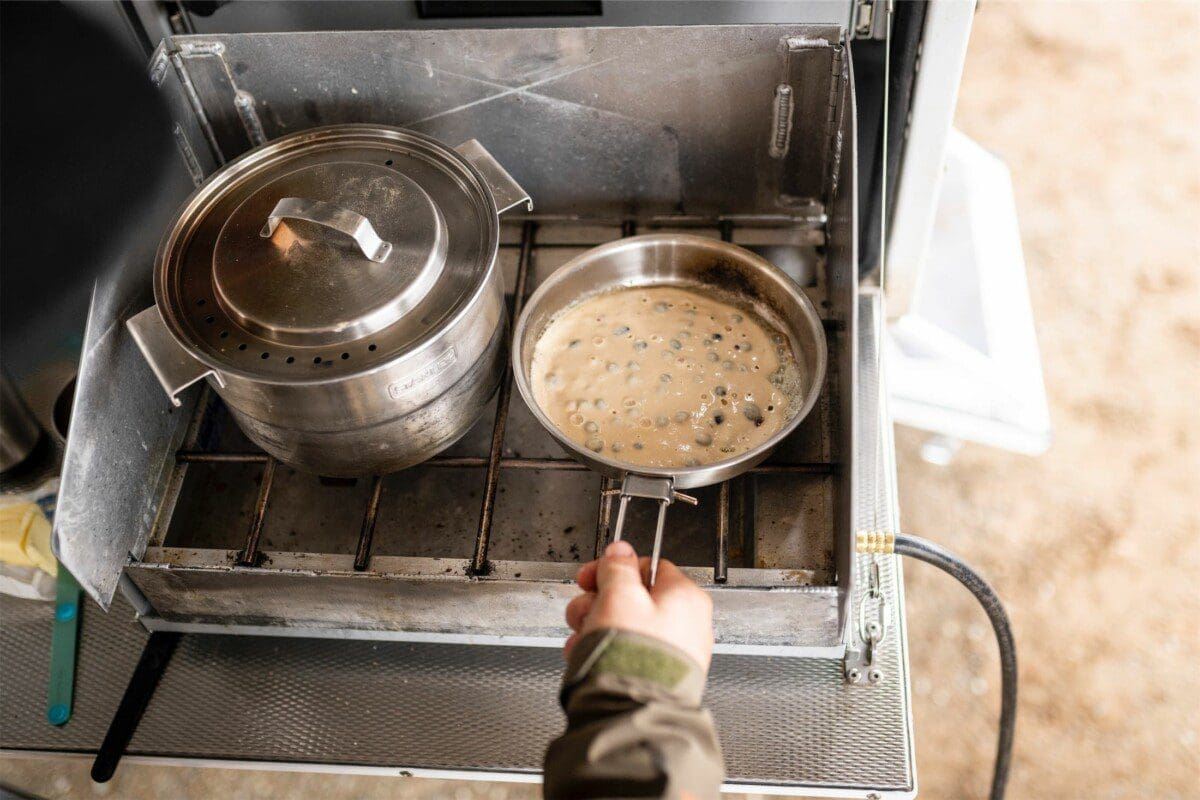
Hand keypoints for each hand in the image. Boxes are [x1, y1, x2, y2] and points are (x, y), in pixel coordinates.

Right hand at [564, 540, 713, 670]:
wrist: (632, 711)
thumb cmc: (633, 656)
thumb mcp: (617, 595)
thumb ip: (617, 567)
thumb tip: (620, 551)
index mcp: (684, 596)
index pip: (648, 566)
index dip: (613, 569)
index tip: (591, 577)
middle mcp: (687, 623)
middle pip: (635, 597)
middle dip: (600, 601)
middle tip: (583, 611)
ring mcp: (674, 651)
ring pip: (628, 625)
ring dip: (597, 626)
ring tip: (582, 638)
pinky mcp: (659, 674)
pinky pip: (630, 651)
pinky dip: (608, 651)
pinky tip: (589, 655)